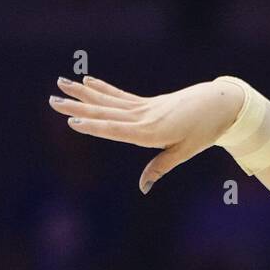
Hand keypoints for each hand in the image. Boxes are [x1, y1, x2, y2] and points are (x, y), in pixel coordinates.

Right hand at [47, 74, 243, 193]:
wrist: (217, 105)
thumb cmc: (203, 131)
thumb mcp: (184, 152)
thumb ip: (160, 168)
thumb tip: (142, 188)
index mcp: (150, 132)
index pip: (116, 129)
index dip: (94, 126)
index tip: (73, 120)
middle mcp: (143, 117)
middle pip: (105, 112)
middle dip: (77, 106)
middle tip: (52, 100)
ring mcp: (143, 107)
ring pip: (107, 100)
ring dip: (83, 93)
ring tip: (61, 83)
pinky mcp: (146, 103)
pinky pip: (119, 96)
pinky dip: (102, 89)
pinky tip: (87, 81)